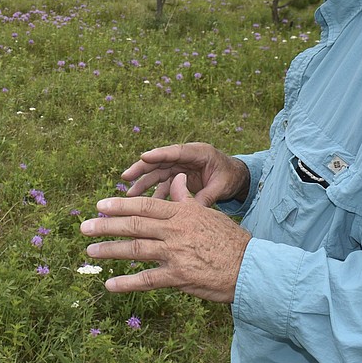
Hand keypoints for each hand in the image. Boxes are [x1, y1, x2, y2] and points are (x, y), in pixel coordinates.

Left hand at [80, 174, 251, 302]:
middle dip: (106, 225)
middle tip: (84, 227)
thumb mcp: (208, 213)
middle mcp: (175, 231)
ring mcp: (175, 254)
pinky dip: (127, 283)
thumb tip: (176, 180)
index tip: (100, 205)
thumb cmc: (230, 240)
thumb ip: (187, 199)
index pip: (144, 206)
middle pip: (134, 225)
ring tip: (90, 252)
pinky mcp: (178, 277)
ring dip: (110, 250)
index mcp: (181, 213)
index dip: (119, 205)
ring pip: (135, 249)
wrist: (251, 267)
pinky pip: (147, 279)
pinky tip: (110, 285)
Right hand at [121, 142, 249, 206]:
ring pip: (158, 173)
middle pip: (160, 161)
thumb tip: (193, 211)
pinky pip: (163, 184)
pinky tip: (144, 205)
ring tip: (130, 195)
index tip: (143, 156)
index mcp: (199, 152)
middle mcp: (185, 157)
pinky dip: (154, 193)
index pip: (176, 152)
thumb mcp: (222, 186)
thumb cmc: (230, 177)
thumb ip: (207, 196)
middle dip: (142, 168)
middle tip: (125, 176)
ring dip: (144, 183)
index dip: (159, 154)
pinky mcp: (178, 177)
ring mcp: (180, 166)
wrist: (236, 177)